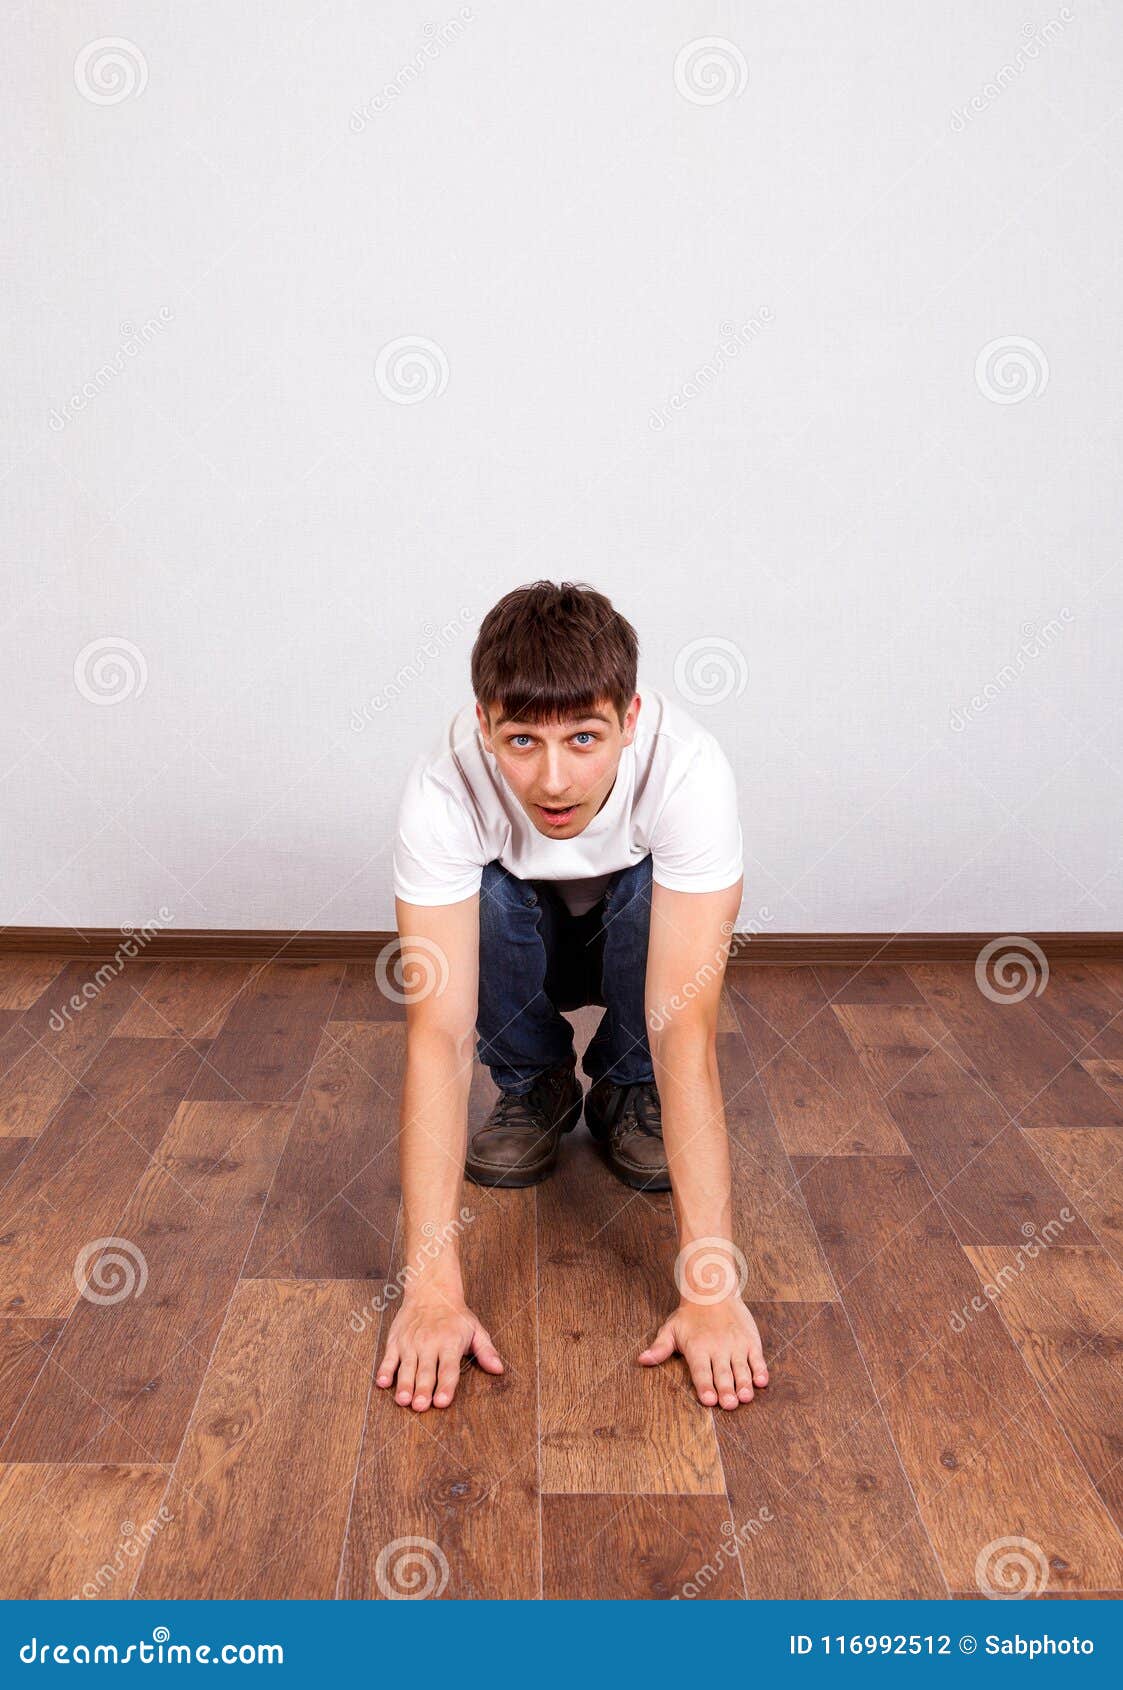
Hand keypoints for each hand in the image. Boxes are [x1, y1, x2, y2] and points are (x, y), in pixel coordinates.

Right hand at [375, 1291, 503, 1411]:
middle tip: (421, 1407)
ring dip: (405, 1385)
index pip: (449, 1368)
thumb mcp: (475, 1329)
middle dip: (423, 1390)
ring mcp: (410, 1343)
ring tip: (403, 1400)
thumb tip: (499, 1369)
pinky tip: (383, 1383)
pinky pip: (389, 1358)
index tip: (443, 1402)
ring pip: (407, 1367)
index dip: (446, 1386)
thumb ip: (486, 1351)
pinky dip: (385, 1370)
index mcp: (450, 1342)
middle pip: (426, 1371)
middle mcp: (429, 1343)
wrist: (431, 1290)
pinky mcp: (396, 1341)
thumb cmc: (455, 1314)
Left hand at [638, 1295, 768, 1407]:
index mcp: (697, 1348)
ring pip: (741, 1368)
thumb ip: (659, 1347)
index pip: (701, 1371)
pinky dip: (760, 1370)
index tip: (708, 1400)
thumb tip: (642, 1360)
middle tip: (729, 1404)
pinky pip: (757, 1358)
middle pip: (722, 1373)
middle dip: (726, 1390)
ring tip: (745, 1398)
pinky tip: (761, 1382)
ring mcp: (736, 1344)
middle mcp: (718, 1348)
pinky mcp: (751, 1341)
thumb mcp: (671, 1329)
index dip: (704, 1386)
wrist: (713, 1289)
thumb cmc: (690, 1315)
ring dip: (743, 1384)